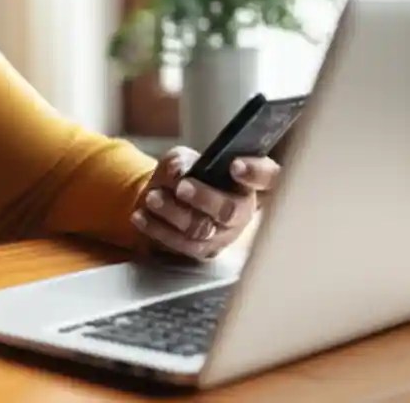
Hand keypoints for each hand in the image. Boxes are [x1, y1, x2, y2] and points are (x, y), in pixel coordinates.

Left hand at [131, 146, 279, 259]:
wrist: (164, 198)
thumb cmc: (183, 174)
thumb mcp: (182, 159)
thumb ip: (182, 162)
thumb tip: (179, 173)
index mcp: (247, 181)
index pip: (269, 177)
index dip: (257, 173)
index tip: (235, 166)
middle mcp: (242, 210)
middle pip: (230, 210)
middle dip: (204, 198)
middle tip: (182, 187)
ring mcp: (224, 234)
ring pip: (202, 229)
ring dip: (172, 212)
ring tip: (152, 197)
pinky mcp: (205, 251)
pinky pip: (182, 245)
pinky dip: (157, 229)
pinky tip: (141, 215)